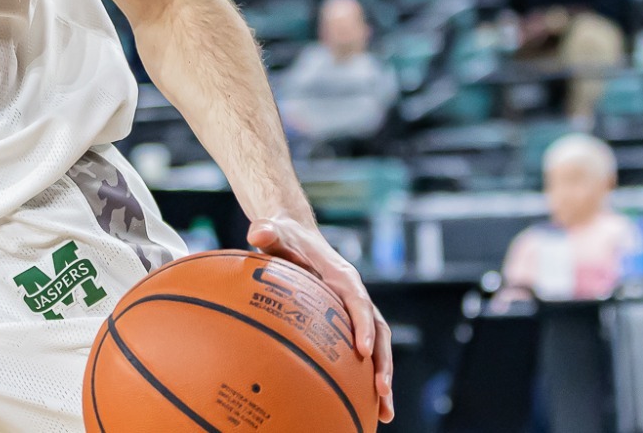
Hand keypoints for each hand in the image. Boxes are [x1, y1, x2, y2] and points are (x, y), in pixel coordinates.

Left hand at [249, 216, 393, 423]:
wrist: (293, 234)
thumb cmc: (283, 236)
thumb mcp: (275, 231)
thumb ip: (268, 232)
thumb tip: (258, 232)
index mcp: (342, 276)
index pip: (358, 302)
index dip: (362, 325)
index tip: (362, 350)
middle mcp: (354, 295)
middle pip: (377, 331)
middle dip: (382, 361)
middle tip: (381, 391)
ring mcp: (353, 311)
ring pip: (376, 346)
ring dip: (382, 376)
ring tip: (384, 411)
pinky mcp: (346, 323)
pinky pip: (362, 352)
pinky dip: (367, 377)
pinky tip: (367, 406)